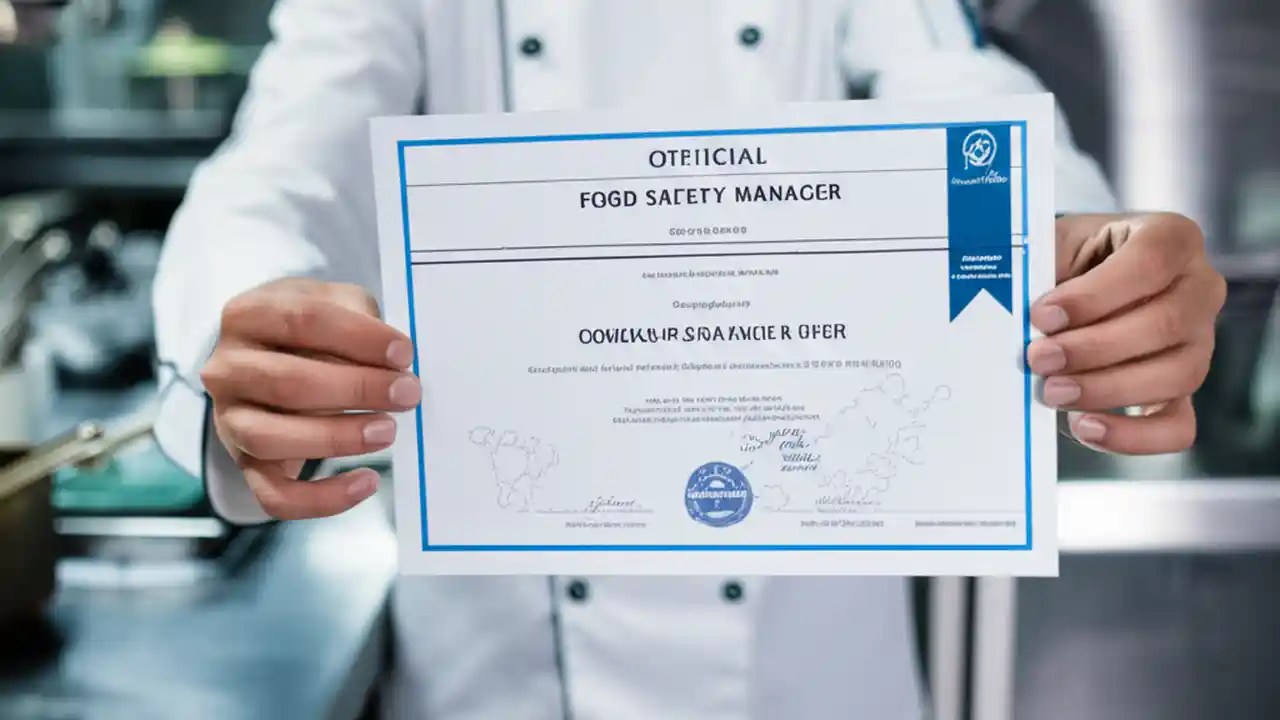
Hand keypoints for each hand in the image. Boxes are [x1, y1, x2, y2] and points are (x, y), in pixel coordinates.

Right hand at [200, 278, 419, 518]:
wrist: (275, 357)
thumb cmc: (314, 330)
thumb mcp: (334, 303)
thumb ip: (359, 320)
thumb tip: (394, 362)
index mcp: (247, 316)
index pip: (301, 320)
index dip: (357, 338)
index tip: (403, 353)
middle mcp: (226, 369)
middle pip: (286, 381)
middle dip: (356, 389)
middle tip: (406, 393)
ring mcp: (229, 419)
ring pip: (270, 438)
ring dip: (336, 438)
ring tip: (386, 432)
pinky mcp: (244, 463)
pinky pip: (273, 494)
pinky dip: (321, 498)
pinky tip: (365, 482)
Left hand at [1026, 213, 1225, 453]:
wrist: (1074, 283)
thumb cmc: (1066, 260)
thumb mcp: (1052, 245)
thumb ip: (1041, 268)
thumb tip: (1014, 315)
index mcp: (1171, 239)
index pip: (1150, 262)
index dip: (1095, 294)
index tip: (1043, 314)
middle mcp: (1199, 288)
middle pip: (1166, 323)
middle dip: (1094, 348)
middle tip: (1039, 358)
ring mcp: (1199, 342)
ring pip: (1176, 375)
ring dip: (1106, 389)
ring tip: (1052, 392)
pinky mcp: (1182, 390)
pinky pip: (1176, 425)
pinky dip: (1131, 436)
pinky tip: (1083, 426)